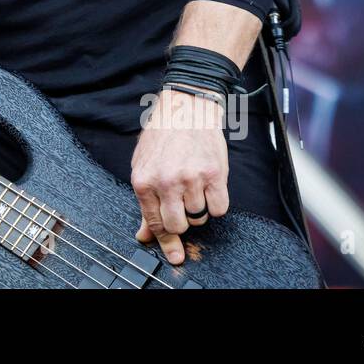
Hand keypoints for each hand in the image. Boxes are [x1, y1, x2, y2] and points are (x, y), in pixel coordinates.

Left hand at [130, 89, 228, 264]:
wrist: (187, 107)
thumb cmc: (163, 135)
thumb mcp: (143, 166)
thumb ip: (144, 202)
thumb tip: (143, 235)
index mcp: (144, 181)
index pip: (155, 224)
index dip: (166, 242)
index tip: (175, 256)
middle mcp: (166, 182)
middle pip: (178, 226)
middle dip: (182, 222)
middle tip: (183, 205)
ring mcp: (191, 178)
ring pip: (199, 217)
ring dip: (199, 208)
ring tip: (194, 184)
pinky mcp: (215, 174)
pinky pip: (219, 208)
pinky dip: (216, 203)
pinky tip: (209, 185)